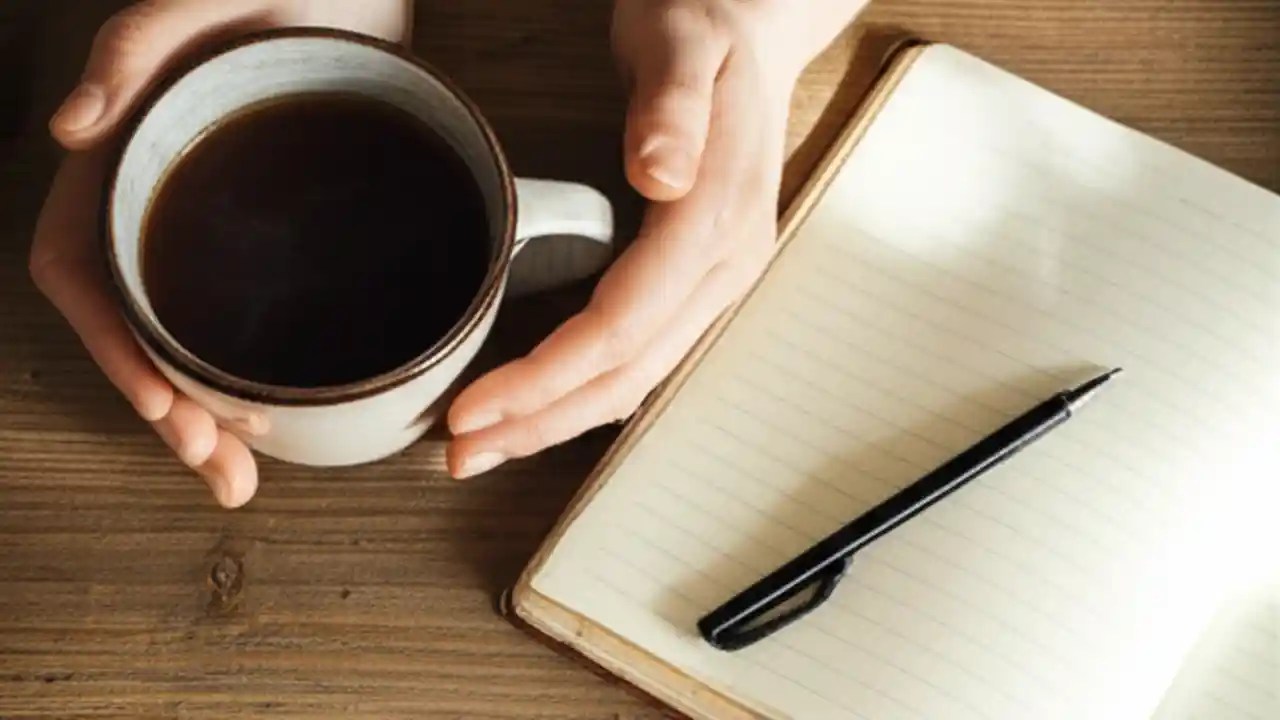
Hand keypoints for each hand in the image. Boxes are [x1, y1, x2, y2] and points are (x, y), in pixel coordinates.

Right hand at [29, 0, 412, 507]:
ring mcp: (221, 219)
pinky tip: (293, 410)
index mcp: (126, 155)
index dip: (116, 349)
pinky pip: (256, 310)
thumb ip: (136, 48)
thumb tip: (68, 127)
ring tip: (244, 474)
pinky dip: (266, 369)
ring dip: (213, 410)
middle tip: (222, 476)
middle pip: (142, 324)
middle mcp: (164, 197)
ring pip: (195, 332)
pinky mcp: (280, 227)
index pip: (85, 269)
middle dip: (172, 411)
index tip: (167, 410)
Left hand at [446, 0, 816, 477]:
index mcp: (714, 221)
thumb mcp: (684, 43)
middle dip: (541, 422)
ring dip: (559, 419)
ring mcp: (715, 277)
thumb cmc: (706, 25)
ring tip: (488, 444)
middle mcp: (724, 265)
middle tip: (461, 455)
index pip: (622, 326)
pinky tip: (542, 398)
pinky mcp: (697, 276)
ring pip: (636, 378)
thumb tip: (659, 175)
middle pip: (627, 375)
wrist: (753, 23)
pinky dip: (584, 387)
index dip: (545, 377)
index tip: (472, 407)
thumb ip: (673, 106)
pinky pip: (641, 352)